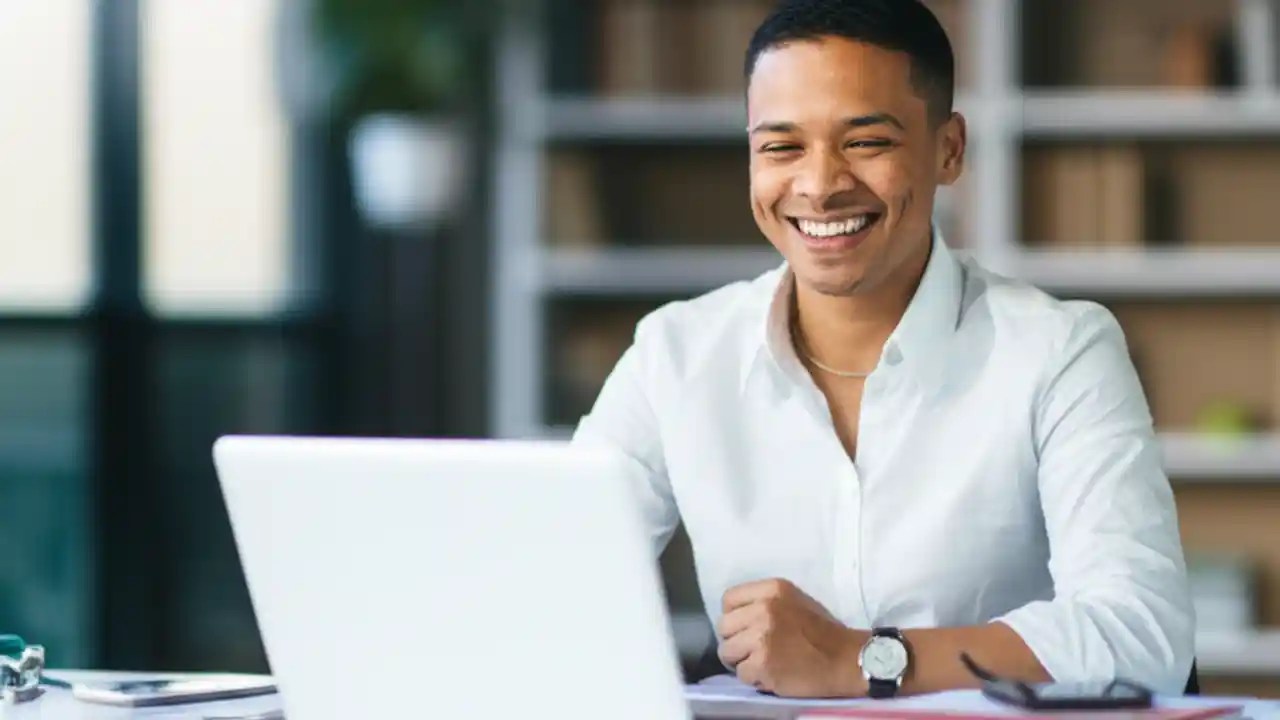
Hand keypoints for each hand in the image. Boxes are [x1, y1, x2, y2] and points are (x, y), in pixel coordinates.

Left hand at [717, 578, 868, 697]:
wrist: (846, 659)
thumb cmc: (822, 631)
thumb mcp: (794, 600)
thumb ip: (764, 602)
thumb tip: (737, 616)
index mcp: (772, 589)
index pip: (728, 599)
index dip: (733, 617)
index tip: (744, 628)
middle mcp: (764, 609)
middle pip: (724, 627)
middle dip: (735, 640)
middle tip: (752, 650)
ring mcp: (761, 637)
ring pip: (727, 652)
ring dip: (742, 661)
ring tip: (762, 663)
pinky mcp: (763, 663)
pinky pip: (741, 674)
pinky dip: (754, 678)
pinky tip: (771, 675)